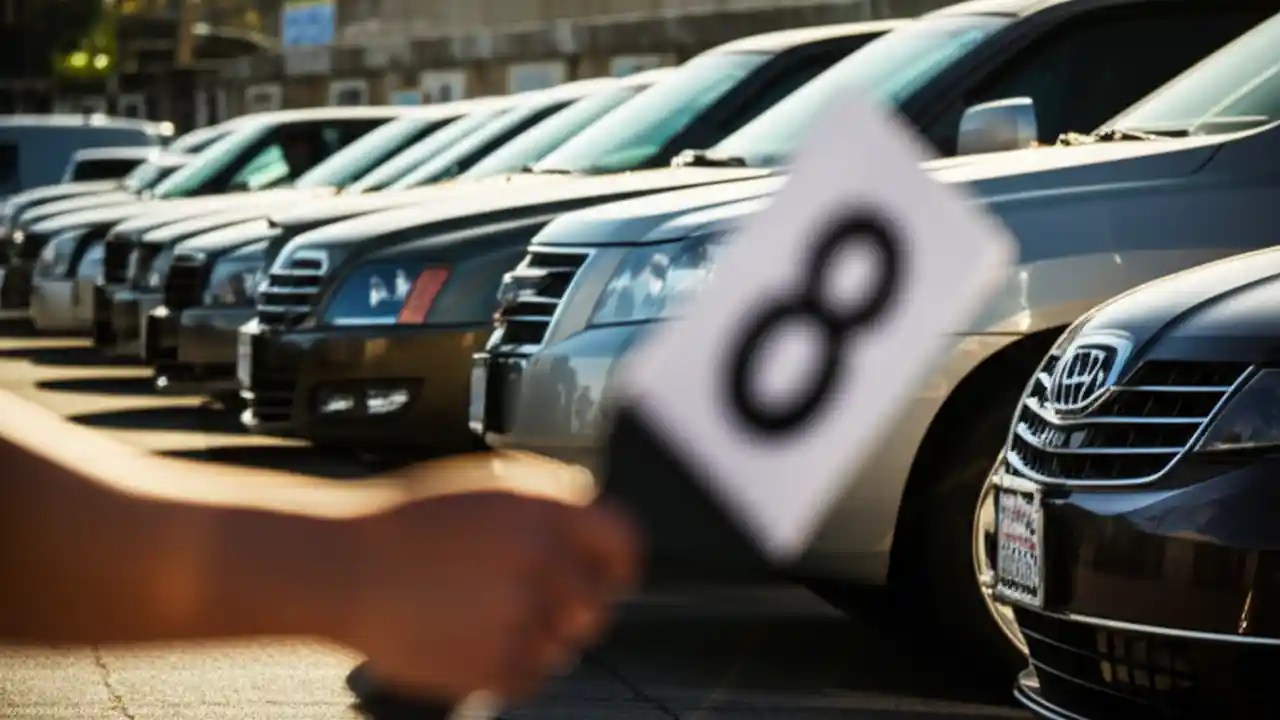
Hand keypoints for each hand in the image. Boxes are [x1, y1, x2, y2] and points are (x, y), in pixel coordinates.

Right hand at [336, 484, 642, 703]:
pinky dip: (504, 668)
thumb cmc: (407, 525)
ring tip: (476, 615)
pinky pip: (530, 677)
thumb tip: (593, 534)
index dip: (620, 566)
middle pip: (595, 606)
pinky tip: (464, 637)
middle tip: (527, 605)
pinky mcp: (499, 661)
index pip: (623, 542)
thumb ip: (549, 507)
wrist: (344, 566)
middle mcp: (541, 558)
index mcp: (545, 508)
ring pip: (561, 646)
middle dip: (570, 611)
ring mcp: (522, 612)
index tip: (612, 579)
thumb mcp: (489, 488)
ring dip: (531, 639)